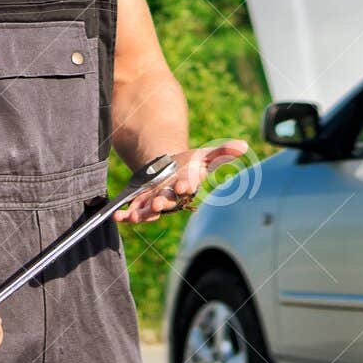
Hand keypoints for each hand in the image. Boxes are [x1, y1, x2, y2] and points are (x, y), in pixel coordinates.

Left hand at [114, 139, 249, 222]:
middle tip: (157, 204)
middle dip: (162, 203)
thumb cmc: (189, 165)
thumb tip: (244, 146)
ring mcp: (155, 201)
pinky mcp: (141, 203)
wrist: (169, 171)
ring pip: (150, 211)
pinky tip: (117, 216)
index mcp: (187, 183)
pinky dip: (125, 215)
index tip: (183, 184)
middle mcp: (172, 195)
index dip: (186, 184)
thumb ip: (222, 152)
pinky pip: (134, 211)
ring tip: (134, 216)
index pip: (188, 184)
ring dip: (143, 214)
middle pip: (168, 201)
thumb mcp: (205, 155)